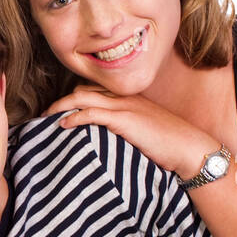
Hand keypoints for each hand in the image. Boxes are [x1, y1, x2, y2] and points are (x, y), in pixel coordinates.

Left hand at [46, 86, 217, 177]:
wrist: (190, 148)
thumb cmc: (171, 146)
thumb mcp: (145, 134)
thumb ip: (127, 132)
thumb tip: (108, 144)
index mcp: (130, 99)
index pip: (96, 89)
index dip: (75, 98)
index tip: (60, 111)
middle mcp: (125, 98)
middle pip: (85, 88)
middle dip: (62, 100)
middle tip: (46, 114)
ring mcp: (125, 106)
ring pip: (83, 96)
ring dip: (61, 106)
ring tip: (47, 118)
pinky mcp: (125, 119)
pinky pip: (92, 112)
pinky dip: (74, 117)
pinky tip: (63, 125)